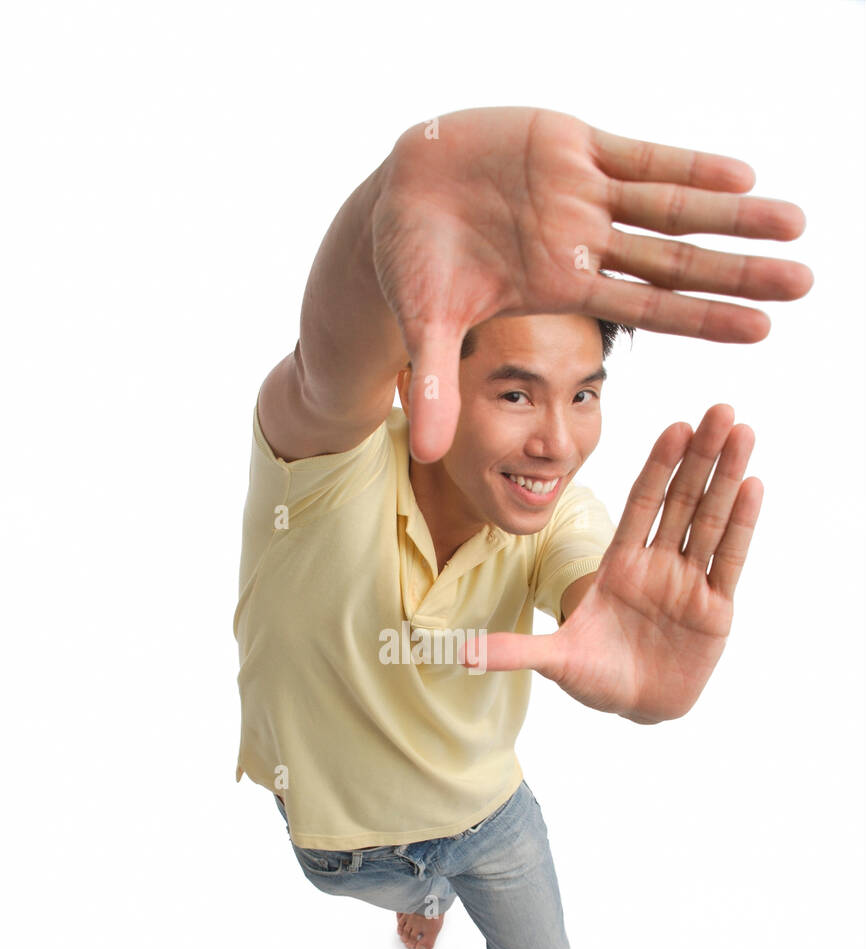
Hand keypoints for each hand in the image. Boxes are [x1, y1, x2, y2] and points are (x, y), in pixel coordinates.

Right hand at [372, 106, 811, 461]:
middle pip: (677, 262)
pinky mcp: (572, 145)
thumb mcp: (426, 326)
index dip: (703, 319)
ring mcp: (583, 193)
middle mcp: (584, 244)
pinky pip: (641, 155)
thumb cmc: (412, 264)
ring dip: (733, 213)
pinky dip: (687, 164)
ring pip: (673, 206)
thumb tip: (426, 449)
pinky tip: (740, 174)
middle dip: (739, 272)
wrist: (397, 194)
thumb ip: (434, 382)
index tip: (760, 332)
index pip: (648, 309)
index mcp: (562, 288)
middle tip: (804, 281)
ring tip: (794, 222)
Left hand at [463, 404, 761, 723]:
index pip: (641, 505)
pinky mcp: (714, 610)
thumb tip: (460, 654)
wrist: (634, 708)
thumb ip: (515, 652)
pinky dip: (741, 525)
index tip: (673, 426)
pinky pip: (728, 560)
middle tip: (720, 410)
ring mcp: (688, 584)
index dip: (658, 467)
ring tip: (743, 432)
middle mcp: (657, 565)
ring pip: (709, 521)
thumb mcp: (555, 661)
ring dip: (727, 478)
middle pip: (682, 500)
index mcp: (619, 565)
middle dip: (701, 456)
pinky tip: (753, 485)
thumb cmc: (596, 677)